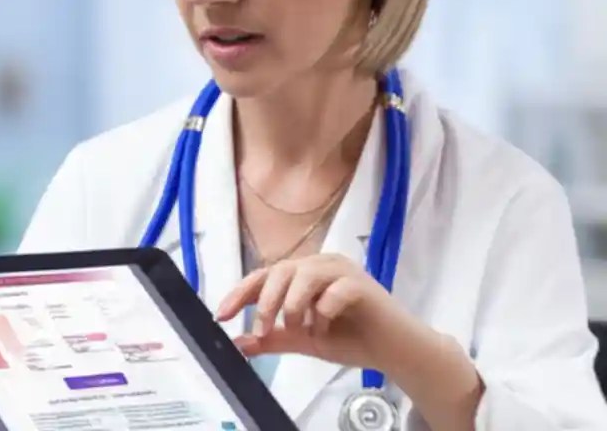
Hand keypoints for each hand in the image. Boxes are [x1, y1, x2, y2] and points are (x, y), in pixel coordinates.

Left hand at [215, 253, 417, 372]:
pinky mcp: (361, 285)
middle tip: (261, 330)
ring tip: (299, 329)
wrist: (393, 351)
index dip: (241, 294)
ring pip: (303, 276)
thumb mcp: (303, 340)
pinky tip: (326, 330)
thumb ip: (273, 339)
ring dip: (293, 306)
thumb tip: (238, 343)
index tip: (221, 316)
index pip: (264, 276)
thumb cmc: (350, 339)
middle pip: (280, 271)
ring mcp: (342, 271)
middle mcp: (321, 264)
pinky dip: (322, 314)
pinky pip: (332, 292)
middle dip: (266, 303)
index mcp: (304, 273)